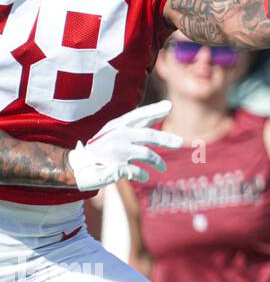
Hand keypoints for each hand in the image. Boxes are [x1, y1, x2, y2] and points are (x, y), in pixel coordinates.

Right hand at [67, 101, 182, 190]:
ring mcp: (115, 152)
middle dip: (165, 139)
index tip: (169, 106)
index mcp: (118, 125)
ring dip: (157, 161)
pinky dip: (143, 174)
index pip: (139, 115)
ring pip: (145, 154)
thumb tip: (169, 105)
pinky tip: (145, 176)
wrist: (78, 167)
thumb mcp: (118, 130)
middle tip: (179, 143)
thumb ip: (142, 121)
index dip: (154, 111)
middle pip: (147, 135)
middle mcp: (117, 136)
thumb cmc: (104, 147)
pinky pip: (136, 171)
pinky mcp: (114, 167)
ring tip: (163, 168)